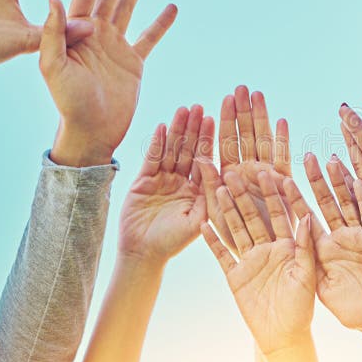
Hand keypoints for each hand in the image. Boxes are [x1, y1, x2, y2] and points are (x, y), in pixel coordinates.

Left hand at [39, 0, 176, 165]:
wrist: (92, 131)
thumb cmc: (68, 103)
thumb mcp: (54, 68)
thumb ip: (53, 34)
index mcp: (74, 32)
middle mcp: (95, 34)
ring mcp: (115, 47)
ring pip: (129, 7)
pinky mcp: (133, 62)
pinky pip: (149, 37)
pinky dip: (160, 23)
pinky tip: (170, 7)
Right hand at [119, 106, 211, 264]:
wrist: (144, 254)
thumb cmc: (174, 242)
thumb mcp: (199, 219)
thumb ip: (209, 195)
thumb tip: (219, 169)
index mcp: (197, 189)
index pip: (204, 158)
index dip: (208, 139)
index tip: (214, 118)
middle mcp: (181, 181)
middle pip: (188, 149)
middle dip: (193, 128)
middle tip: (198, 107)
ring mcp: (162, 180)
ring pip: (171, 150)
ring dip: (176, 130)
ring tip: (182, 110)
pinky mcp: (143, 181)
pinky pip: (151, 159)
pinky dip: (156, 144)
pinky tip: (162, 127)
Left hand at [197, 87, 290, 252]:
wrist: (261, 271)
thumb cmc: (232, 242)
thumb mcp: (213, 213)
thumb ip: (207, 185)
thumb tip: (199, 157)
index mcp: (227, 179)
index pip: (223, 145)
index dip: (222, 123)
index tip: (221, 99)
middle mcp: (246, 176)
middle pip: (244, 139)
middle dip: (242, 113)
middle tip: (240, 87)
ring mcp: (265, 180)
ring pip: (262, 145)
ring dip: (260, 119)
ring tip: (257, 94)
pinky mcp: (284, 189)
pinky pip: (282, 164)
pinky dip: (282, 144)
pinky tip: (280, 121)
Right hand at [201, 172, 314, 354]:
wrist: (282, 335)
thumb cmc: (302, 307)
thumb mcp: (306, 275)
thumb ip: (304, 246)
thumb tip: (306, 216)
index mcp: (288, 244)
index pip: (281, 213)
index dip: (275, 193)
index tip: (270, 172)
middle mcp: (268, 247)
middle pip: (253, 216)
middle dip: (244, 194)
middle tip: (234, 172)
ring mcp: (250, 259)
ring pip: (236, 229)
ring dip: (226, 210)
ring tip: (216, 189)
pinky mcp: (235, 274)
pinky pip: (221, 254)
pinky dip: (212, 240)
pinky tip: (202, 223)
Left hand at [285, 155, 361, 333]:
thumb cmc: (350, 309)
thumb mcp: (321, 285)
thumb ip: (308, 258)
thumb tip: (296, 230)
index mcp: (320, 248)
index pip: (303, 217)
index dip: (292, 198)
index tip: (278, 178)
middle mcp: (337, 237)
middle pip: (323, 202)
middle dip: (314, 180)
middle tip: (305, 156)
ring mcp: (357, 236)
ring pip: (345, 203)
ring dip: (338, 182)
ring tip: (329, 159)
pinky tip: (356, 179)